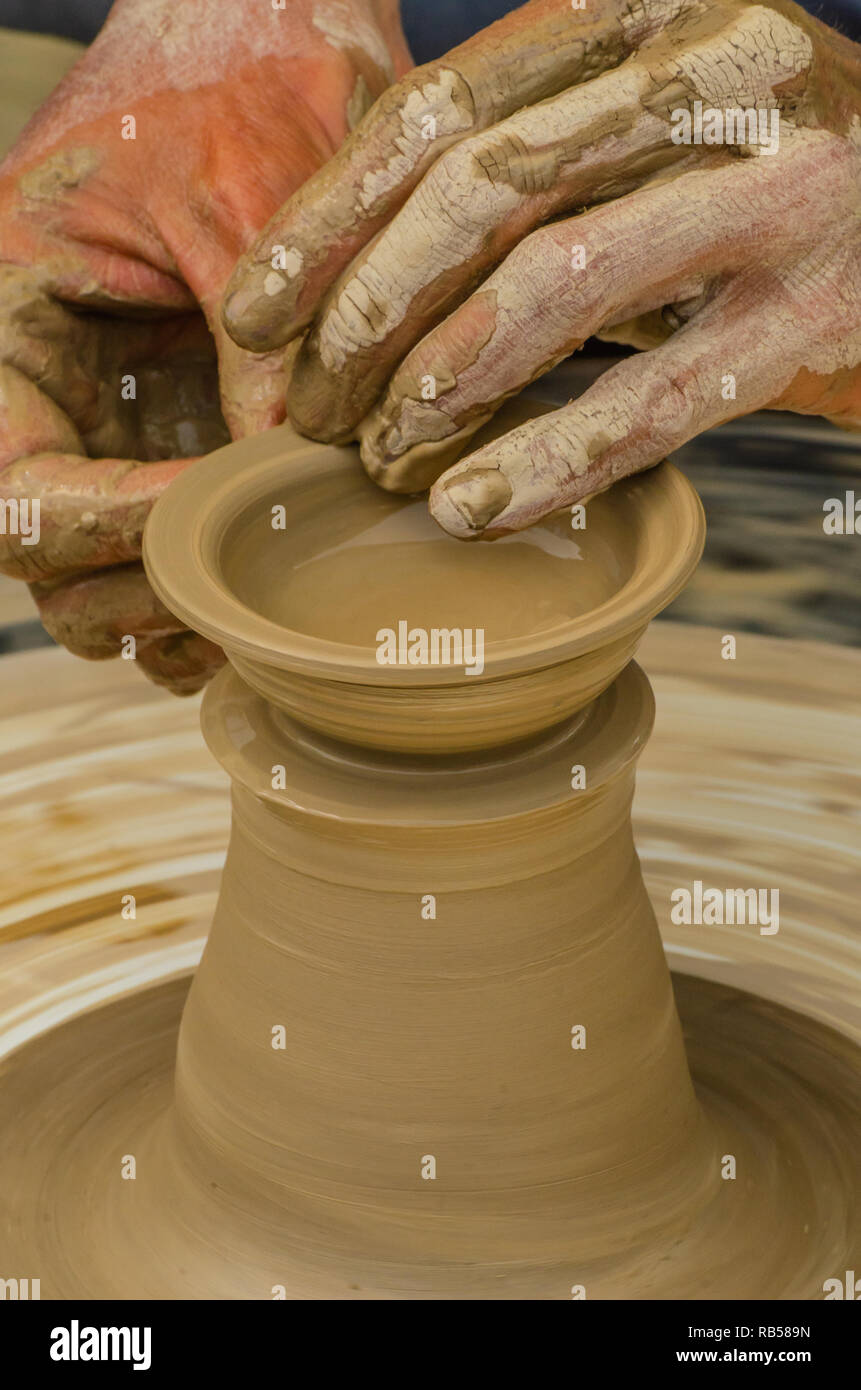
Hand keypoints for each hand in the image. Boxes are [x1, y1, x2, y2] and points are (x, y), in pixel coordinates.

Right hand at [0, 0, 409, 686]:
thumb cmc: (241, 78)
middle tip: (246, 594)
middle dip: (137, 587)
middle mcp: (39, 387)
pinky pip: (159, 551)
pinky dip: (202, 591)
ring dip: (166, 611)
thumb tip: (292, 489)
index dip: (108, 523)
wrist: (272, 35)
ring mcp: (101, 423)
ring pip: (95, 576)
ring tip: (258, 610)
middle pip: (44, 555)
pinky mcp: (165, 439)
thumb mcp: (247, 200)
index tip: (213, 521)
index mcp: (6, 320)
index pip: (17, 482)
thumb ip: (260, 355)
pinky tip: (267, 592)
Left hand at [223, 0, 860, 538]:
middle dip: (369, 310)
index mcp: (647, 10)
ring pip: (559, 286)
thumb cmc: (752, 182)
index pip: (448, 109)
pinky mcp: (815, 320)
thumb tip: (348, 264)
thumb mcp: (639, 126)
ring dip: (441, 383)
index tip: (252, 309)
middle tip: (310, 404)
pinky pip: (652, 401)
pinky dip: (546, 461)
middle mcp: (719, 73)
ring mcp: (780, 194)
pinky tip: (469, 505)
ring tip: (378, 454)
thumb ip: (523, 160)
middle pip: (486, 191)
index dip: (330, 216)